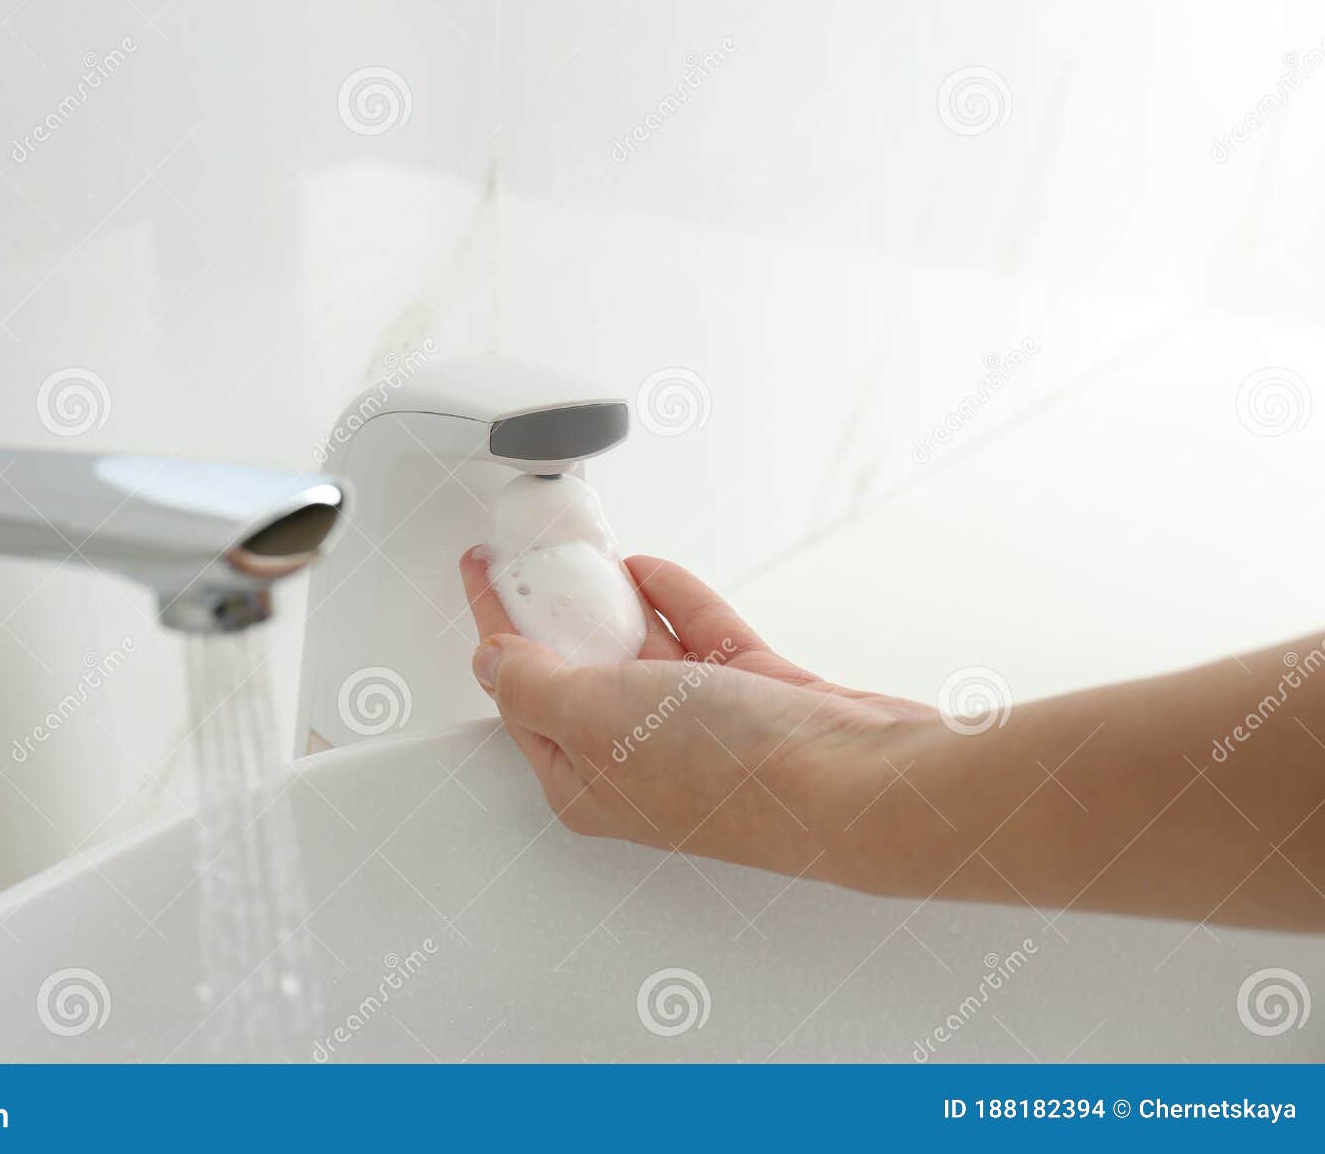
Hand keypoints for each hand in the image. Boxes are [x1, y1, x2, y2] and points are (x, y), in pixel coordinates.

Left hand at [459, 549, 932, 878]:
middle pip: (577, 670)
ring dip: (612, 601)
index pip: (518, 694)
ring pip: (639, 650)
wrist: (855, 779)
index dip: (494, 625)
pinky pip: (698, 638)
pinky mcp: (752, 698)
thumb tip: (490, 660)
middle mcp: (638, 761)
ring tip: (586, 554)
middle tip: (532, 556)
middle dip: (553, 610)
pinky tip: (648, 570)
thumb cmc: (733, 774)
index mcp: (586, 782)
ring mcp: (699, 729)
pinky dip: (671, 600)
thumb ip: (532, 685)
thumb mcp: (593, 716)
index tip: (482, 571)